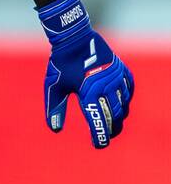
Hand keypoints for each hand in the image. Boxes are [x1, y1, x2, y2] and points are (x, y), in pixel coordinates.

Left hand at [38, 0, 133, 148]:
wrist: (74, 38)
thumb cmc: (61, 64)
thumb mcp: (54, 87)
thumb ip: (54, 108)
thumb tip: (55, 129)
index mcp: (88, 92)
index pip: (97, 120)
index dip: (100, 136)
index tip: (99, 145)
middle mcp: (105, 86)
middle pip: (114, 115)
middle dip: (111, 129)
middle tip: (106, 136)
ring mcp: (116, 77)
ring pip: (123, 104)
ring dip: (119, 116)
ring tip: (113, 124)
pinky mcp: (121, 69)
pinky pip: (128, 89)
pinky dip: (126, 100)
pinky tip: (121, 105)